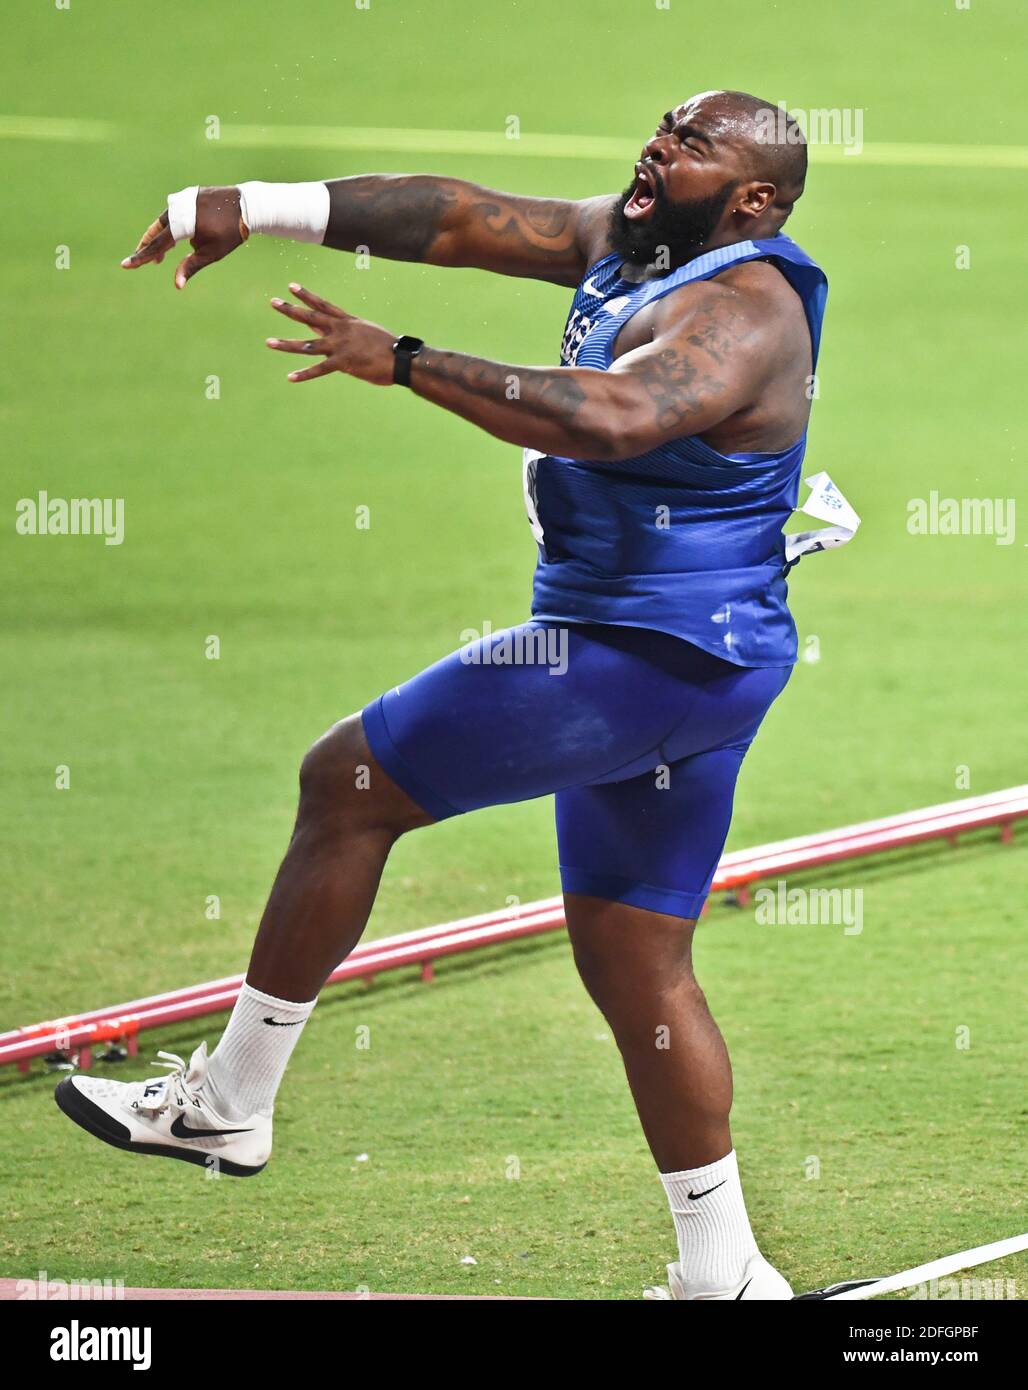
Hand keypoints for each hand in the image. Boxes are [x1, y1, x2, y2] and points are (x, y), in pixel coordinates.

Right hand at [121, 187, 247, 288]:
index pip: (156, 245)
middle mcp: (178, 208)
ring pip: (165, 221)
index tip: (125, 265)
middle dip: (149, 247)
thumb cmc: (231, 232)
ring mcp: (183, 199)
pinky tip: (177, 238)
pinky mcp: (189, 195)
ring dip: (161, 238)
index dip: (141, 257)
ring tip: (161, 256)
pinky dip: (172, 226)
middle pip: (156, 231)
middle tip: (143, 262)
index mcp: (182, 224)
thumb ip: (191, 266)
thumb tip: (177, 285)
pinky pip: (175, 212)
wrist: (248, 205)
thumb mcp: (212, 253)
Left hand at [266, 283, 396, 385]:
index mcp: (347, 322)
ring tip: (269, 342)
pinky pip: (320, 369)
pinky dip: (305, 374)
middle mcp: (340, 330)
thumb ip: (349, 333)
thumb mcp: (366, 333)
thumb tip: (337, 335)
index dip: (306, 295)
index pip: (322, 305)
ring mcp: (340, 346)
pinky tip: (291, 377)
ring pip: (308, 344)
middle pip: (310, 317)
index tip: (291, 286)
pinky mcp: (343, 362)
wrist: (401, 358)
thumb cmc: (388, 348)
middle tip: (273, 302)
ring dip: (287, 344)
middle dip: (290, 310)